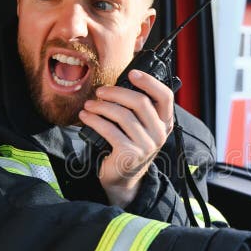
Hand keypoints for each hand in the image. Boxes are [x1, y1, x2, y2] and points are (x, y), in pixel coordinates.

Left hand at [78, 70, 173, 206]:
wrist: (122, 177)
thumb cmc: (128, 144)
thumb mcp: (140, 126)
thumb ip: (138, 108)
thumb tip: (119, 82)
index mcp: (165, 122)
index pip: (165, 96)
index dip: (150, 81)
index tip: (132, 73)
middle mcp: (160, 134)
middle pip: (141, 102)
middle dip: (116, 92)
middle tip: (100, 91)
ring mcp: (146, 145)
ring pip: (123, 115)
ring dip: (101, 106)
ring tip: (89, 105)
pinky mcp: (129, 154)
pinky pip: (110, 130)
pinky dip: (94, 120)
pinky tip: (86, 117)